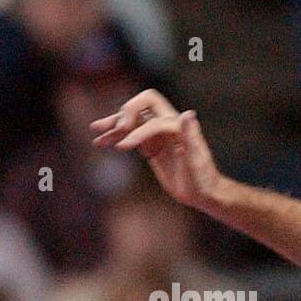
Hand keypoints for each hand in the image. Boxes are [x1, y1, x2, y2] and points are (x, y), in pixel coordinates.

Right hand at [91, 89, 223, 211]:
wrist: (204, 194)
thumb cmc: (203, 180)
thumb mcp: (196, 162)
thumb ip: (191, 137)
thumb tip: (188, 114)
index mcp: (179, 127)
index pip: (153, 119)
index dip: (138, 130)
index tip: (126, 146)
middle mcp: (168, 126)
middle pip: (141, 105)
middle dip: (126, 114)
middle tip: (116, 131)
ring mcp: (158, 135)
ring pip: (132, 120)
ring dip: (114, 123)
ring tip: (95, 130)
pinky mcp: (151, 146)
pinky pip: (130, 135)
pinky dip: (115, 136)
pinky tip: (100, 142)